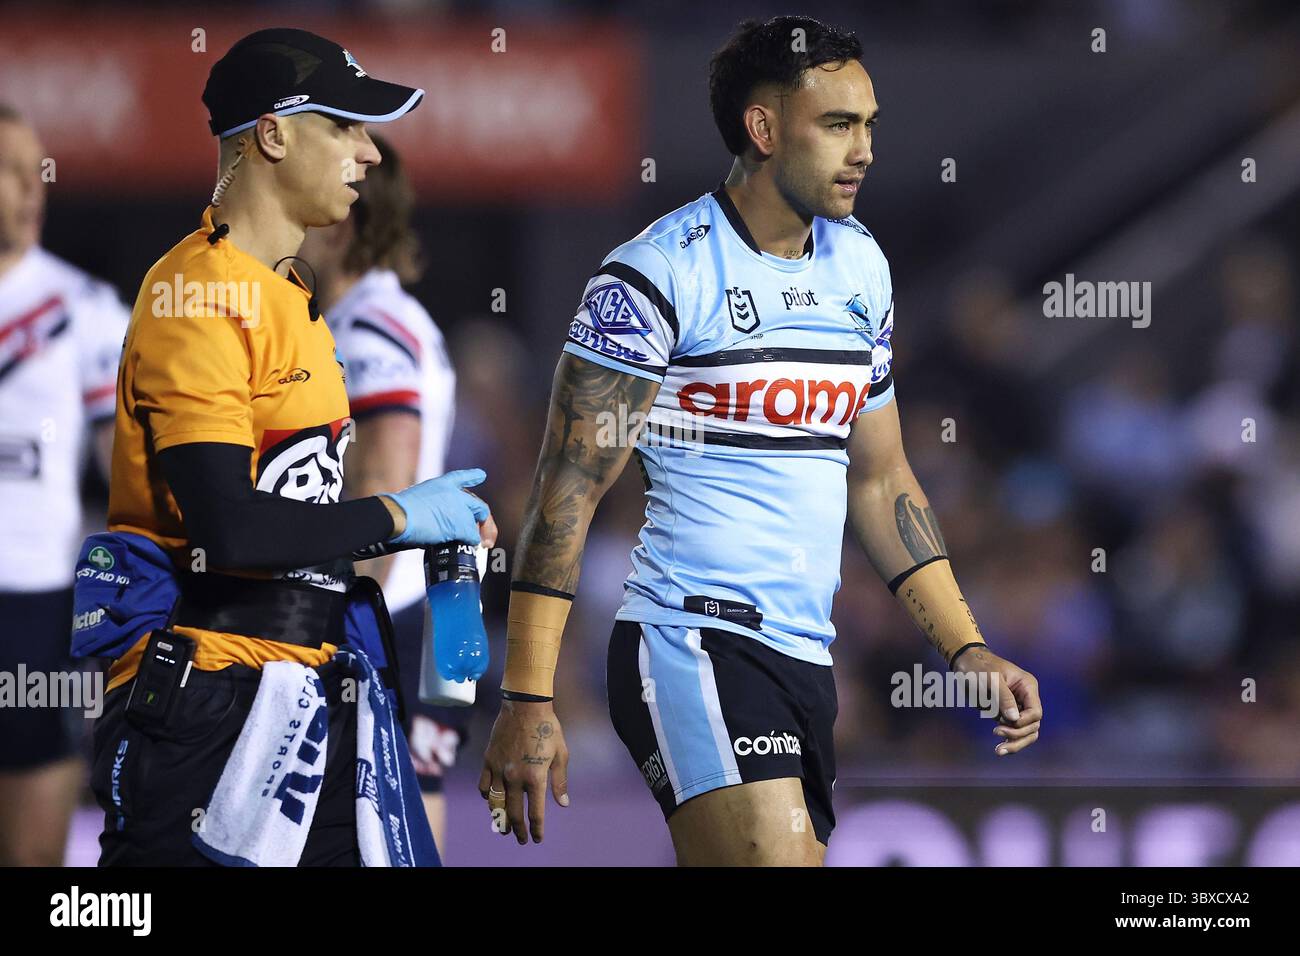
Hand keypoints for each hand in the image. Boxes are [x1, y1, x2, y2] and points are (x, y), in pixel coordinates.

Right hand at [383, 468, 491, 546]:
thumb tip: (432, 520)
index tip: (481, 475)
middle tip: (486, 535)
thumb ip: (431, 506)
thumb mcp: (415, 499)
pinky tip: (470, 545)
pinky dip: (472, 542)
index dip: (473, 476)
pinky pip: (472, 535)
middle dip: (484, 520)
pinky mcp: (460, 524)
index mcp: (441, 484)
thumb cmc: (399, 511)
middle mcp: (455, 494)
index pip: (461, 478)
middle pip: (478, 505)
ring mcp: (459, 508)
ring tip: (481, 544)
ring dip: (478, 534)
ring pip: (478, 521)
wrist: (398, 516)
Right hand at [479, 699, 569, 843]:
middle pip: (513, 813)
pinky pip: (483, 785)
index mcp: (535, 777)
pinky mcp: (488, 761)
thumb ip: (560, 781)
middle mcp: (515, 777)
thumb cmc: (548, 729)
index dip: (537, 829)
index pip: (535, 813)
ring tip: (503, 827)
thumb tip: (563, 804)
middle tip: (520, 839)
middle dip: (517, 830)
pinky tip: (491, 800)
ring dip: (499, 818)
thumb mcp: (561, 754)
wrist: (525, 706)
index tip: (537, 838)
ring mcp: (499, 770)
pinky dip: (487, 796)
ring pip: (495, 803)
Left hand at [953, 646, 1041, 754]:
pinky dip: (1008, 741)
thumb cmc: (979, 667)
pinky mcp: (1004, 714)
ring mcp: (1016, 708)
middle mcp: (1025, 699)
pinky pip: (1013, 732)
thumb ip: (1004, 698)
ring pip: (1026, 733)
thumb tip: (1014, 719)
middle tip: (996, 733)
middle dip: (1017, 734)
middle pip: (1033, 726)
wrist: (964, 663)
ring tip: (999, 751)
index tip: (1003, 722)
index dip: (1023, 722)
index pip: (1035, 712)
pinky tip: (999, 749)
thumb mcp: (991, 679)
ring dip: (1015, 743)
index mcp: (1027, 687)